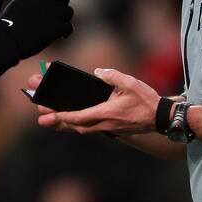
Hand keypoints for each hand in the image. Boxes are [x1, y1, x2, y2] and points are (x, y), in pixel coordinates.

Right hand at [0, 0, 79, 78]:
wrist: (6, 42)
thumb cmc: (9, 26)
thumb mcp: (18, 5)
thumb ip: (35, 1)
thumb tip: (52, 2)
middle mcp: (44, 0)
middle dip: (62, 7)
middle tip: (53, 18)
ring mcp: (51, 14)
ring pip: (69, 12)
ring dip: (64, 19)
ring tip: (53, 28)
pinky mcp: (56, 28)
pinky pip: (69, 27)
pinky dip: (67, 32)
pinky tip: (62, 36)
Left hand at [35, 68, 159, 135]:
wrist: (159, 118)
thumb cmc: (145, 101)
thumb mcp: (129, 83)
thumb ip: (112, 76)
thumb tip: (97, 72)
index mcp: (106, 113)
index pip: (79, 117)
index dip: (62, 117)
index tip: (48, 115)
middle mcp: (104, 124)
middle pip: (75, 126)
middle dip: (57, 122)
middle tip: (42, 118)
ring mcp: (107, 128)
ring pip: (81, 129)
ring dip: (65, 125)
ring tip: (51, 120)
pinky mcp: (111, 128)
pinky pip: (89, 128)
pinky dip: (77, 124)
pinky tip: (71, 120)